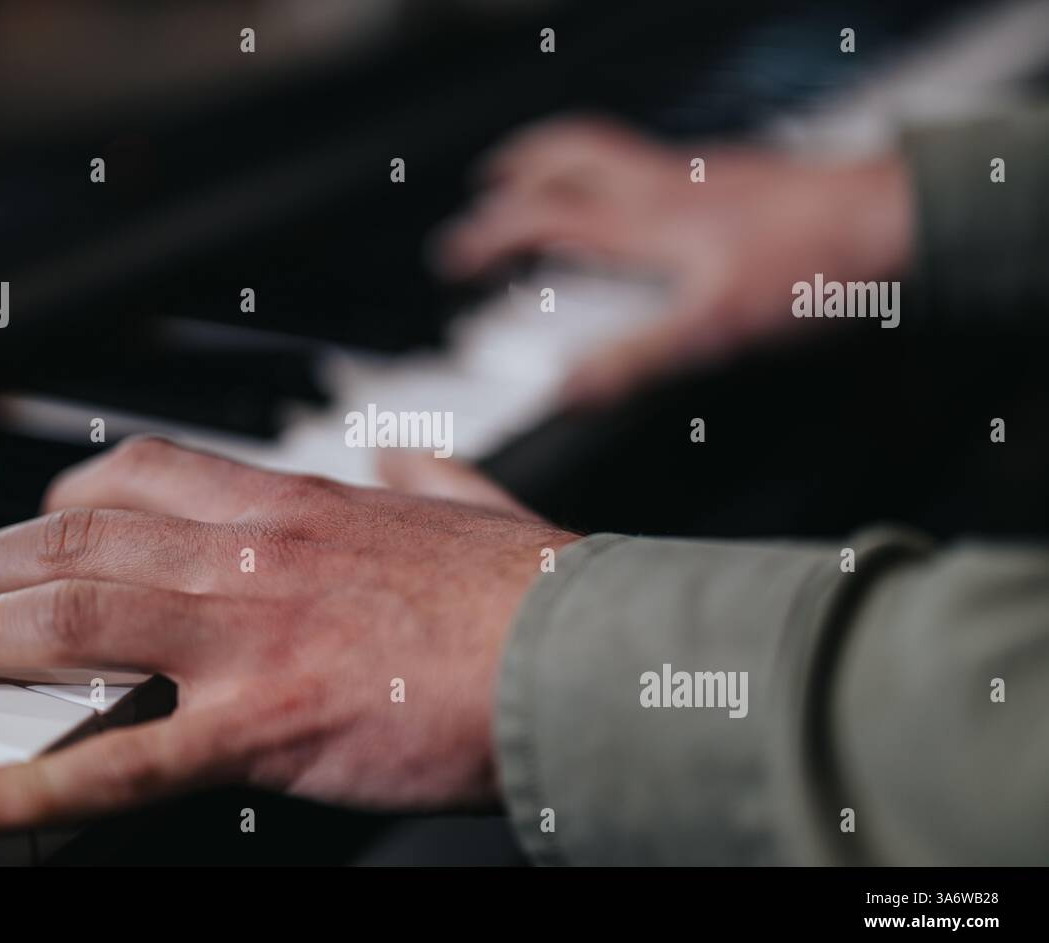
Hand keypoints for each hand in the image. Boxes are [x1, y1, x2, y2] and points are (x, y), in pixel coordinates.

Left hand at [0, 438, 577, 828]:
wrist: (578, 652)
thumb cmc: (531, 591)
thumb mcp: (474, 504)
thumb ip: (430, 473)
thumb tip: (409, 453)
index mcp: (300, 505)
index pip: (152, 472)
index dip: (72, 490)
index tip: (35, 513)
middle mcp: (253, 555)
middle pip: (84, 539)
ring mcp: (248, 637)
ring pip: (75, 620)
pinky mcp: (263, 727)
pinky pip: (122, 761)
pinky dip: (29, 786)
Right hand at [436, 117, 913, 404]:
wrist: (890, 220)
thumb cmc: (810, 270)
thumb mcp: (710, 331)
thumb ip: (633, 361)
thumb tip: (566, 389)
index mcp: (645, 221)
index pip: (542, 215)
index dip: (489, 235)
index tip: (454, 255)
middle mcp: (664, 186)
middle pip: (570, 152)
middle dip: (519, 166)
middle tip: (492, 184)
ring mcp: (699, 174)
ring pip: (613, 151)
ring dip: (567, 164)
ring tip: (551, 190)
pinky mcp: (732, 177)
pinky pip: (655, 165)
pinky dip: (621, 179)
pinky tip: (645, 213)